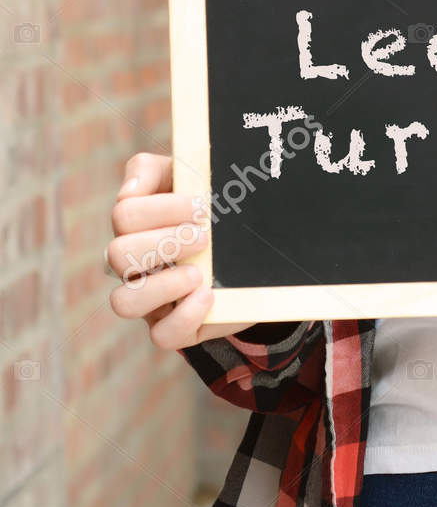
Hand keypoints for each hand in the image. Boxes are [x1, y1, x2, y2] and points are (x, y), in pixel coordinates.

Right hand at [107, 152, 256, 348]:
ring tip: (198, 272)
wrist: (250, 247)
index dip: (161, 209)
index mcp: (134, 226)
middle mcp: (135, 265)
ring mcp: (153, 299)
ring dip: (162, 285)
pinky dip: (183, 316)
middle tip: (204, 236)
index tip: (201, 206)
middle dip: (165, 242)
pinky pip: (162, 336)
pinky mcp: (179, 326)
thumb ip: (149, 170)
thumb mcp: (186, 175)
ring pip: (123, 303)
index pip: (124, 215)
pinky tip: (207, 295)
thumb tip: (128, 191)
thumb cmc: (208, 206)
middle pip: (117, 256)